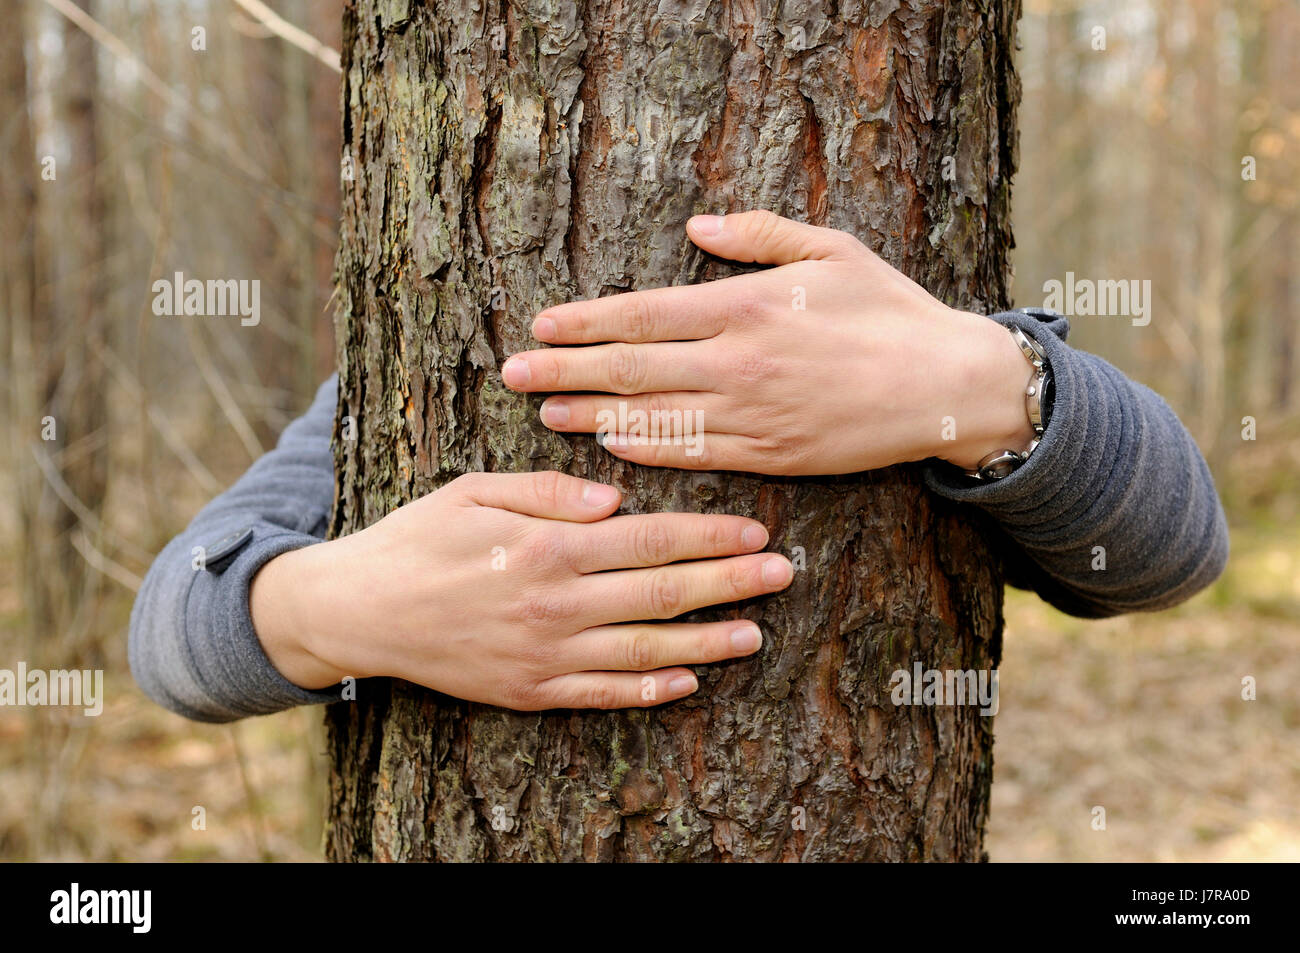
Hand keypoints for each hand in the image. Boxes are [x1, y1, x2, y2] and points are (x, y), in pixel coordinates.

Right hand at [250, 471, 792, 709]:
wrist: (358, 610)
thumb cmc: (417, 539)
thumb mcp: (474, 490)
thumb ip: (548, 491)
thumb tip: (615, 499)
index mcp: (547, 546)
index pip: (650, 539)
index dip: (709, 536)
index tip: (755, 531)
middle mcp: (556, 604)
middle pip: (662, 594)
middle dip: (729, 583)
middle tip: (782, 575)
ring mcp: (544, 655)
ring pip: (644, 653)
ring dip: (706, 642)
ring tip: (755, 633)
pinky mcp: (528, 692)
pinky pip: (600, 696)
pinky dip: (648, 693)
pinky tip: (688, 682)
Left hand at [502, 210, 1035, 474]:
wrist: (946, 386)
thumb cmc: (890, 312)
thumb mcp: (832, 250)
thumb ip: (759, 235)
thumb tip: (696, 229)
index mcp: (747, 306)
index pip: (643, 314)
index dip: (586, 322)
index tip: (541, 324)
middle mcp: (737, 362)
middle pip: (631, 368)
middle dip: (565, 369)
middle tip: (513, 373)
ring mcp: (751, 414)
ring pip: (652, 416)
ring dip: (591, 414)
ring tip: (545, 411)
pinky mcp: (769, 456)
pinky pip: (692, 454)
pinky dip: (644, 450)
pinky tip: (609, 444)